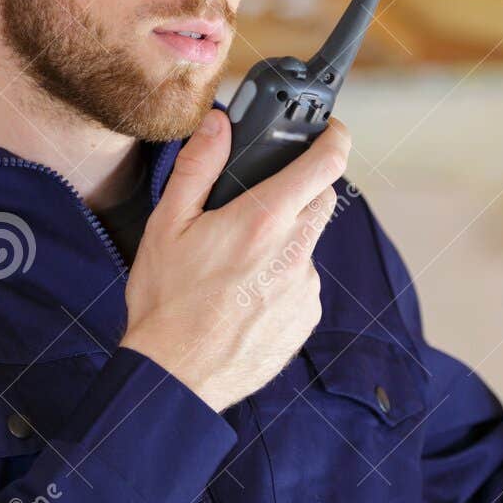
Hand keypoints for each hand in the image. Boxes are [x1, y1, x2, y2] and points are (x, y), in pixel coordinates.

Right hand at [121, 108, 349, 412]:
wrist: (176, 377)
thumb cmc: (166, 302)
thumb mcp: (167, 225)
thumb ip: (198, 168)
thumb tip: (219, 125)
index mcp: (263, 221)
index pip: (325, 165)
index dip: (336, 139)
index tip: (332, 131)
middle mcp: (294, 253)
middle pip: (321, 201)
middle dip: (300, 191)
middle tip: (258, 202)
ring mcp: (303, 289)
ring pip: (307, 244)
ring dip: (284, 241)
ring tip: (235, 264)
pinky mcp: (305, 318)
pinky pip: (301, 283)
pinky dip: (281, 279)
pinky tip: (243, 295)